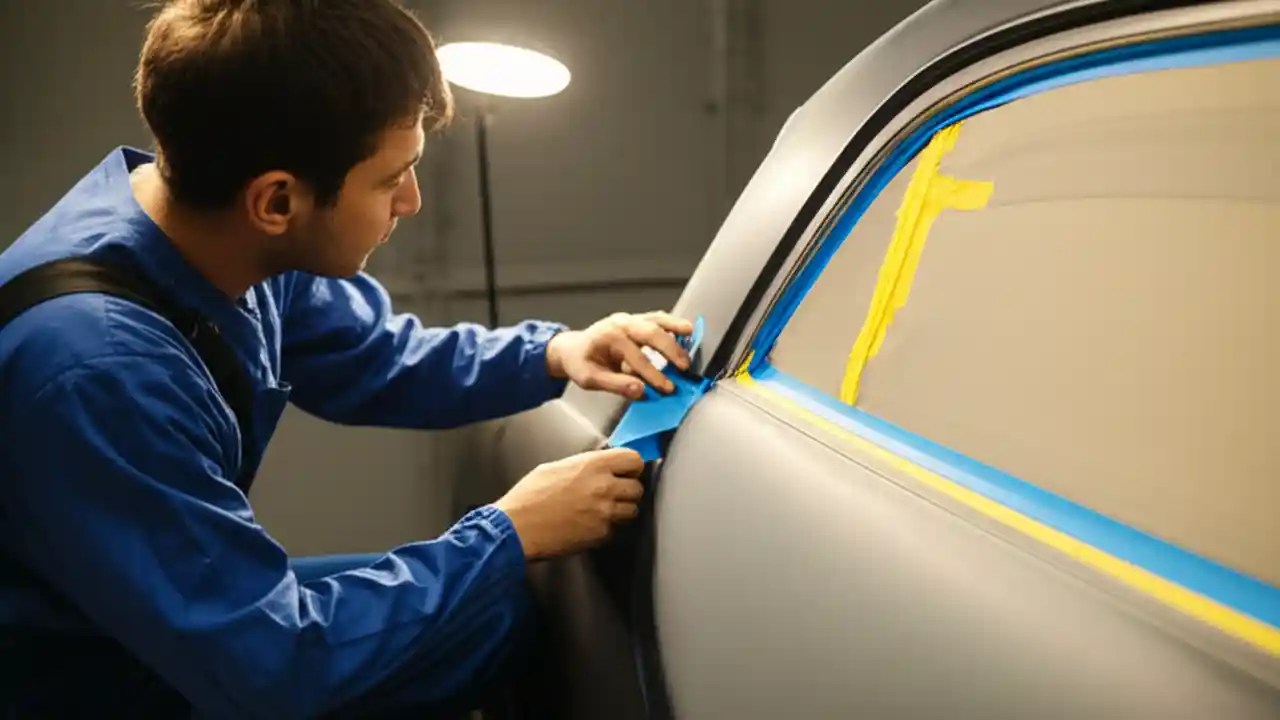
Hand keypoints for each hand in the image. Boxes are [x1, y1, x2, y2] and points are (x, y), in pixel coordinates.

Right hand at [494, 448, 645, 559]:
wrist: (517, 528)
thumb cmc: (529, 497)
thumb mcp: (555, 467)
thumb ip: (584, 466)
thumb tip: (598, 467)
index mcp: (593, 465)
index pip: (634, 460)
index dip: (631, 467)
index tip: (627, 472)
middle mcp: (604, 487)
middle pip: (637, 488)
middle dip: (627, 491)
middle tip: (613, 494)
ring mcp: (604, 513)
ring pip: (632, 511)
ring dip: (621, 511)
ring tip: (601, 511)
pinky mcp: (600, 534)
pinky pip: (614, 530)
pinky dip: (606, 528)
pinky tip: (588, 524)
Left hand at [546, 311, 694, 399]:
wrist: (573, 349)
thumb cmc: (581, 363)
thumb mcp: (589, 379)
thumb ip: (615, 385)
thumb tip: (640, 390)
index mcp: (608, 337)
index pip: (636, 357)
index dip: (653, 375)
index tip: (667, 388)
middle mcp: (620, 324)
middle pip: (650, 332)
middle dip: (669, 350)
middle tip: (683, 367)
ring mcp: (629, 319)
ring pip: (656, 319)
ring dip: (675, 328)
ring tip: (691, 335)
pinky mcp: (636, 320)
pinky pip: (656, 318)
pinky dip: (671, 323)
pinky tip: (684, 330)